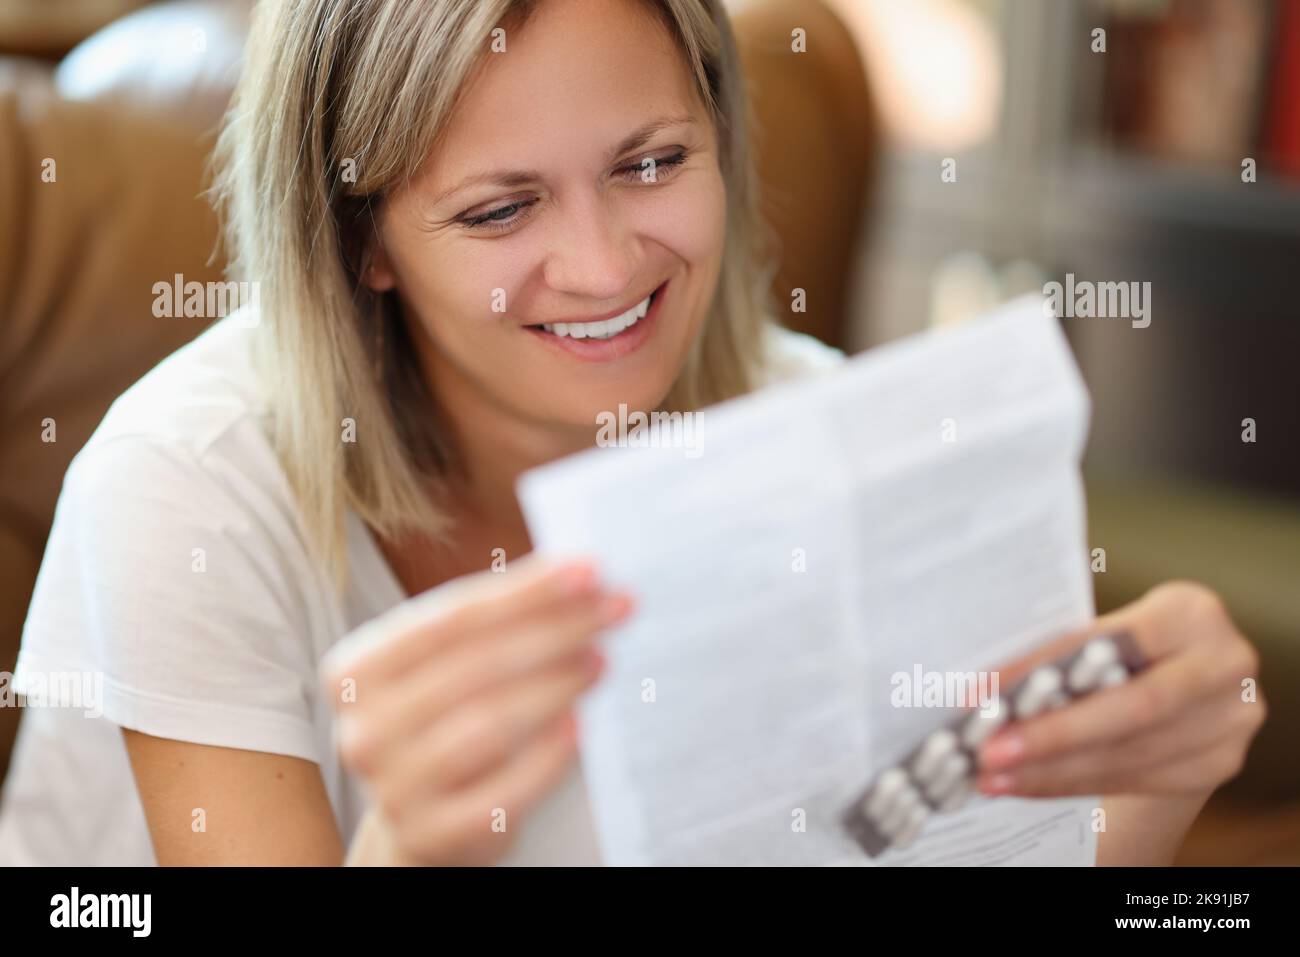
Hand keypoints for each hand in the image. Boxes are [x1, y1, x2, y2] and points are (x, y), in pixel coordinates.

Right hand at [320, 555, 631, 864]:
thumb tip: (582, 579)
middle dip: (555, 630)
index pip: (451, 617)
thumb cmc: (448, 720)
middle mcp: (365, 729)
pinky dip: (548, 755)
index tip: (588, 571)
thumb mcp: (452, 666)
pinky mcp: (432, 834)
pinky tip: (579, 724)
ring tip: (600, 661)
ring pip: (488, 724)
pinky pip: (503, 789)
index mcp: (357, 671)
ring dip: (555, 686)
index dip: (525, 591)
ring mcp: (393, 787)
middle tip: (613, 611)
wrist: (426, 820)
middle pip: (475, 665)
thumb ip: (498, 622)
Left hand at [976, 581, 1265, 799]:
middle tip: (989, 753)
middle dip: (1052, 735)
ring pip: (1129, 753)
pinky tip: (1028, 783)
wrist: (1186, 682)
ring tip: (996, 775)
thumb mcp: (1106, 633)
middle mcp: (1223, 663)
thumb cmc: (1126, 648)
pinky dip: (1072, 782)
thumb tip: (983, 688)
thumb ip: (1064, 654)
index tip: (984, 692)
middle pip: (1130, 708)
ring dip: (1052, 769)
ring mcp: (1229, 719)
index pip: (1109, 642)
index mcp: (1190, 612)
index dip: (1044, 669)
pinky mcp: (1219, 761)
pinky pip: (1135, 779)